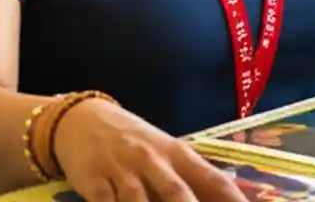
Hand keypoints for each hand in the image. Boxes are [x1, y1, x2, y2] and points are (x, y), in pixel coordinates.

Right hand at [52, 98, 242, 201]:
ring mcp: (123, 171)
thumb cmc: (134, 141)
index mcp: (177, 153)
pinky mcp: (94, 181)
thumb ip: (190, 177)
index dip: (232, 199)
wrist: (82, 120)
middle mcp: (153, 160)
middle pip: (177, 194)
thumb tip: (228, 196)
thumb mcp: (164, 151)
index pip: (211, 179)